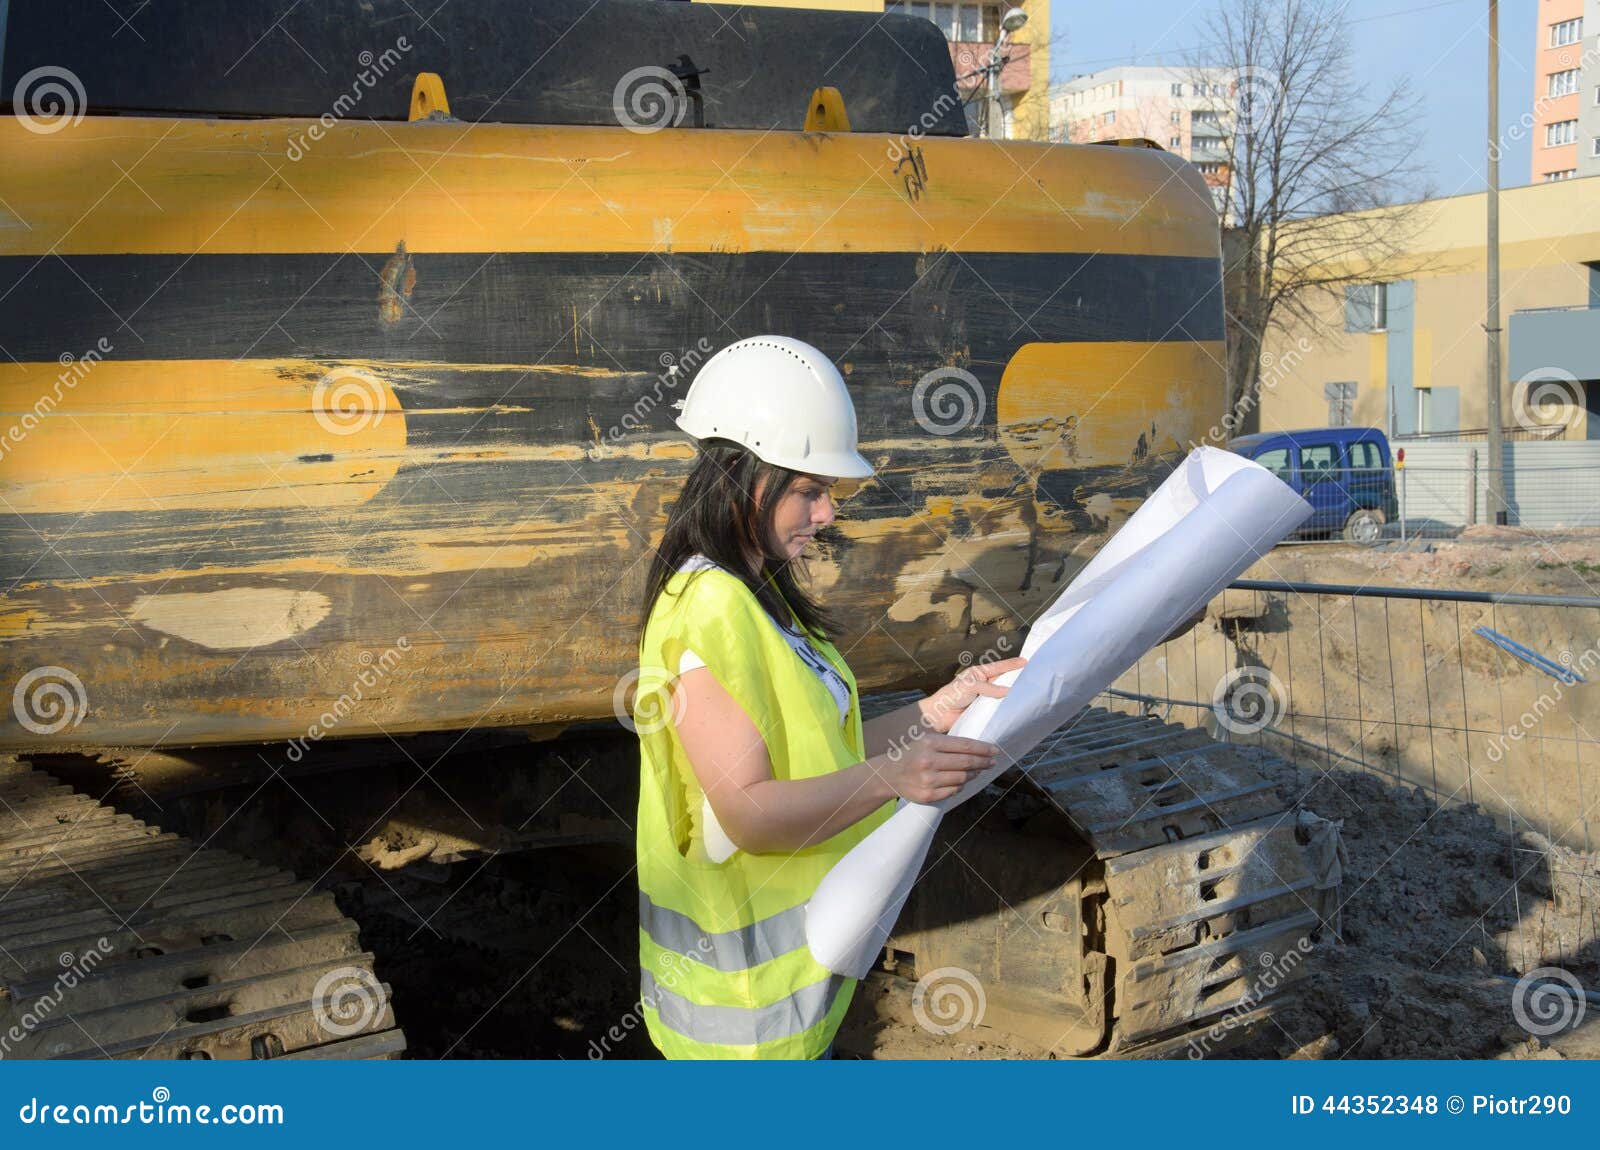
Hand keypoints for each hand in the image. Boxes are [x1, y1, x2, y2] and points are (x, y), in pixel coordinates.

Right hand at [873, 731, 999, 804]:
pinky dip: (960, 786)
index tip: (995, 750)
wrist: (889, 774)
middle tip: (992, 762)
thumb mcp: (926, 741)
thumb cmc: (912, 754)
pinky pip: (953, 791)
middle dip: (983, 762)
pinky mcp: (927, 795)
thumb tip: (978, 749)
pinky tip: (962, 781)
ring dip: (973, 775)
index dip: (983, 749)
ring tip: (978, 771)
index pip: (965, 746)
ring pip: (962, 778)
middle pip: (966, 763)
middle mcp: (928, 761)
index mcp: (929, 742)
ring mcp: (928, 780)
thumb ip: (948, 744)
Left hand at [916, 656, 1026, 732]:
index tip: (1026, 661)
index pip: (999, 667)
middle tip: (1033, 677)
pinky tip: (1016, 709)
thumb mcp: (970, 687)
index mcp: (978, 673)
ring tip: (1029, 693)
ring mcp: (984, 698)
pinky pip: (998, 708)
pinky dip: (1006, 708)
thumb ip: (989, 688)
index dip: (1012, 664)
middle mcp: (983, 684)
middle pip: (1003, 680)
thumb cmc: (951, 695)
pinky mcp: (984, 711)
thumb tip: (1009, 691)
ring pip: (1002, 695)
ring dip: (1012, 695)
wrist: (939, 715)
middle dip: (1015, 678)